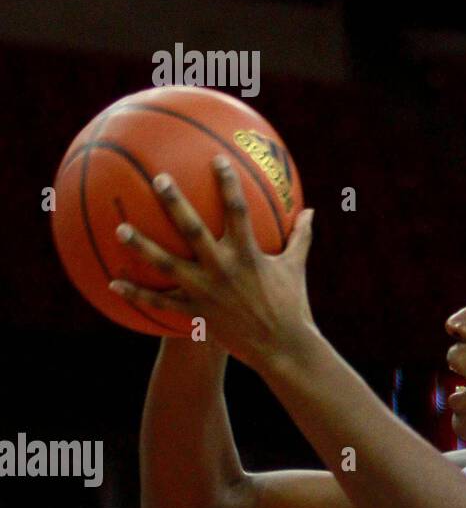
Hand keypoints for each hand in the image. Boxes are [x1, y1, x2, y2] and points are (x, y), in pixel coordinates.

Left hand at [109, 155, 316, 369]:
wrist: (281, 347)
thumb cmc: (292, 304)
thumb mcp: (296, 267)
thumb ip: (301, 237)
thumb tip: (310, 211)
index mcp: (249, 254)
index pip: (238, 211)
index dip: (228, 183)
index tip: (218, 160)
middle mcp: (223, 268)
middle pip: (192, 231)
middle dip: (175, 203)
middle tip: (158, 180)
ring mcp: (206, 291)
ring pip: (167, 264)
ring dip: (142, 246)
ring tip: (120, 229)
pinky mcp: (195, 312)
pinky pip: (160, 302)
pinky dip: (136, 292)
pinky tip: (114, 281)